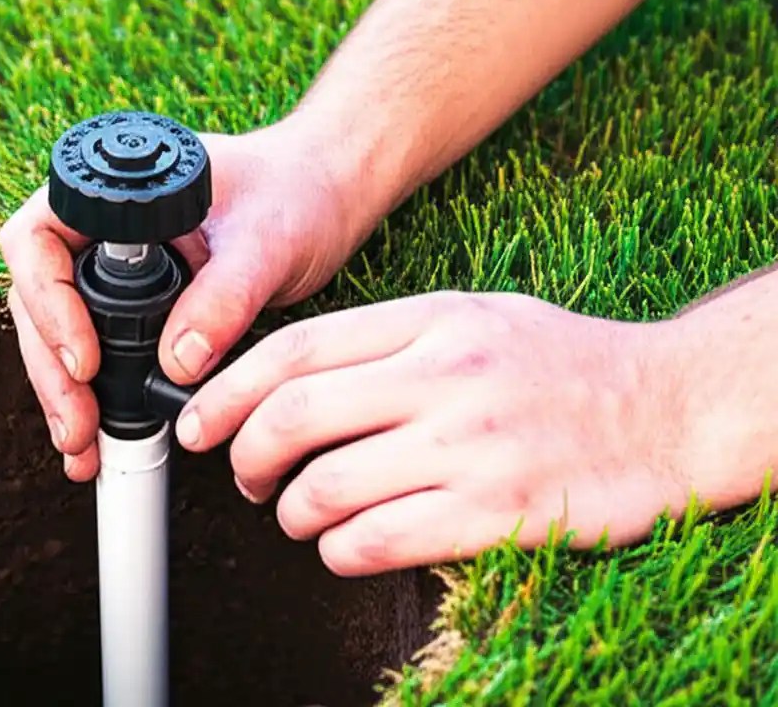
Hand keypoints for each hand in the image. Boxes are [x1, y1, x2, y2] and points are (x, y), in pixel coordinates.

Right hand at [0, 121, 384, 480]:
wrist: (326, 199)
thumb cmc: (298, 194)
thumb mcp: (269, 242)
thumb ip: (225, 295)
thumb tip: (177, 363)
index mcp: (116, 185)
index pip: (41, 238)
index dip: (49, 302)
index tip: (85, 358)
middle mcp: (100, 223)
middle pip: (39, 295)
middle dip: (50, 367)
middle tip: (77, 427)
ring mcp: (111, 263)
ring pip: (57, 329)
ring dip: (63, 390)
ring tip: (81, 448)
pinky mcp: (133, 301)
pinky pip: (95, 346)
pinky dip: (93, 393)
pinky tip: (97, 439)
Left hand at [175, 290, 699, 575]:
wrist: (668, 409)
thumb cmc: (562, 364)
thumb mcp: (474, 316)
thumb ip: (386, 338)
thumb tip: (285, 375)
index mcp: (433, 320)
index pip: (294, 349)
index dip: (225, 391)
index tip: (198, 421)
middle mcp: (446, 377)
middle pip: (293, 417)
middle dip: (243, 456)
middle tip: (244, 477)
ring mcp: (471, 447)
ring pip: (324, 487)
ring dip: (289, 513)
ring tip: (298, 515)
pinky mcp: (496, 514)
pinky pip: (374, 541)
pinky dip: (337, 550)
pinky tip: (344, 544)